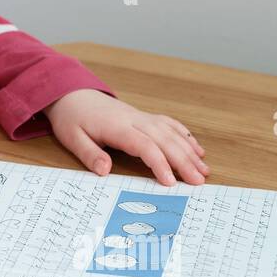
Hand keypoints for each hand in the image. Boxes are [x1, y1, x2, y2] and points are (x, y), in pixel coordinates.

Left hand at [45, 89, 209, 185]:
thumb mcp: (72, 138)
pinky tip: (196, 149)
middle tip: (199, 182)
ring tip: (204, 170)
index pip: (144, 145)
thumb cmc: (72, 119)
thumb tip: (105, 171)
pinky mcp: (143, 116)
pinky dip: (184, 136)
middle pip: (164, 140)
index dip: (159, 163)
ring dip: (189, 151)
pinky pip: (169, 124)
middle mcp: (134, 119)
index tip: (171, 182)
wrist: (72, 94)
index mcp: (117, 127)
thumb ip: (89, 154)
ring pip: (171, 133)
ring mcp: (141, 116)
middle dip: (184, 161)